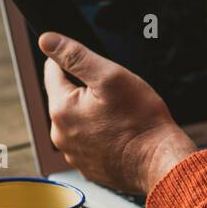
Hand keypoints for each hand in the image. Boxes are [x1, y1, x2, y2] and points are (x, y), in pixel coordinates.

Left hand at [40, 33, 196, 193]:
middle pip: (65, 98)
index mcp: (62, 109)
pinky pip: (88, 143)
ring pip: (77, 121)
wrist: (159, 161)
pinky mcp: (88, 167)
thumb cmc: (142, 121)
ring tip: (120, 118)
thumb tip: (47, 40)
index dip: (74, 62)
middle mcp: (60, 134)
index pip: (52, 71)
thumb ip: (76, 56)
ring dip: (92, 115)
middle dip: (85, 91)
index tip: (96, 68)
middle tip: (115, 96)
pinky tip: (120, 135)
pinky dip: (100, 137)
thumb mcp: (111, 76)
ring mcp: (73, 154)